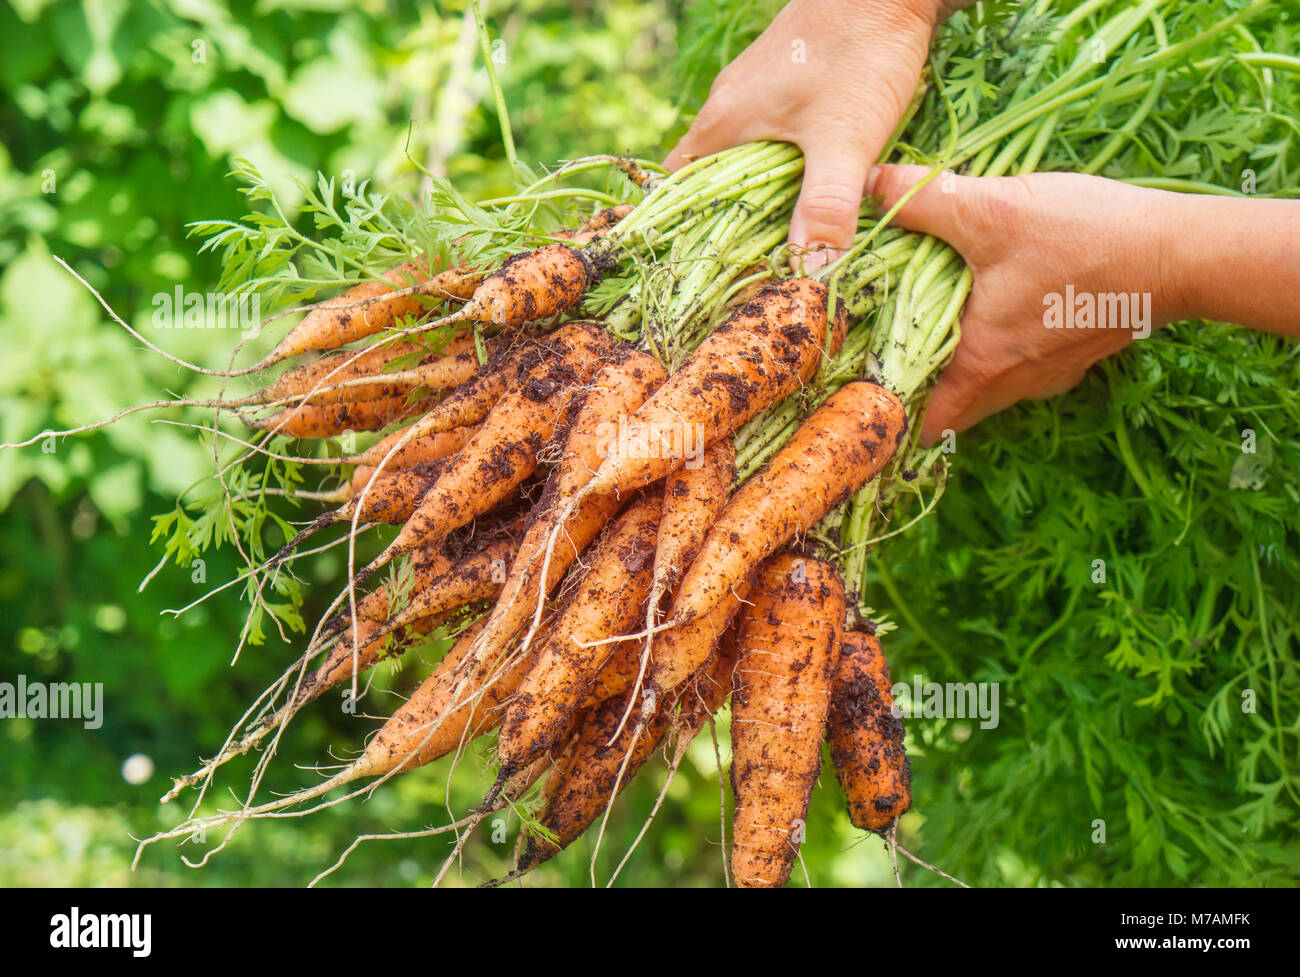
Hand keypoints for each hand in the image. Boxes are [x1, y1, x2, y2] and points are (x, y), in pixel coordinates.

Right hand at [665, 0, 957, 268]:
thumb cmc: (859, 50)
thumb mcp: (844, 137)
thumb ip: (825, 206)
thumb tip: (808, 275)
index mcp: (719, 126)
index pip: (675, 194)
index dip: (684, 237)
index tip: (704, 276)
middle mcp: (724, 110)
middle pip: (707, 185)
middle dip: (725, 228)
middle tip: (749, 274)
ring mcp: (752, 95)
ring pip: (738, 163)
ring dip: (755, 201)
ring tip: (778, 243)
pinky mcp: (783, 84)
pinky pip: (765, 141)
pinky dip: (777, 172)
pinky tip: (807, 189)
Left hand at [865, 165, 1181, 443]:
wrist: (1181, 253)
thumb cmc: (1084, 240)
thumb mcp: (992, 211)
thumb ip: (924, 200)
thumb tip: (871, 185)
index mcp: (980, 366)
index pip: (919, 420)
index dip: (887, 412)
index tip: (860, 388)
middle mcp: (1012, 384)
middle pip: (949, 408)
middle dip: (917, 387)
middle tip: (884, 350)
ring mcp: (1048, 375)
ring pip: (984, 388)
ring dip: (957, 366)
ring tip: (928, 325)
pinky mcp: (1073, 355)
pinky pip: (1019, 366)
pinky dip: (996, 349)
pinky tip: (989, 307)